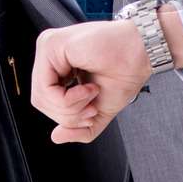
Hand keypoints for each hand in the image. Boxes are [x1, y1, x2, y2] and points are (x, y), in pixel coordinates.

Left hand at [30, 20, 152, 143]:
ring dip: (71, 108)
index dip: (68, 117)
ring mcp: (47, 47)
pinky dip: (68, 99)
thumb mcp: (98, 110)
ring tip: (92, 94)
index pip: (46, 101)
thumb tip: (55, 137)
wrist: (141, 53)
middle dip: (69, 115)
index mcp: (57, 66)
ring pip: (41, 97)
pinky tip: (88, 89)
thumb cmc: (124, 73)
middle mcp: (49, 56)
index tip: (92, 113)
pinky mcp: (51, 44)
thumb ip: (77, 127)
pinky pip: (45, 88)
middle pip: (41, 101)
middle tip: (92, 108)